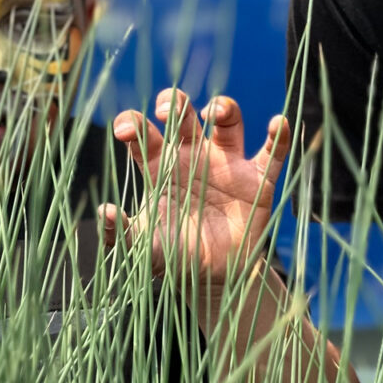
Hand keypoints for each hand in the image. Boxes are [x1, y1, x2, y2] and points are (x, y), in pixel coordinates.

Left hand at [103, 90, 290, 301]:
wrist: (212, 278)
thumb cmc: (173, 256)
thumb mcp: (145, 248)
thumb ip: (122, 233)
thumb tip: (105, 211)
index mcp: (160, 166)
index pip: (143, 133)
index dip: (132, 123)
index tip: (124, 129)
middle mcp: (193, 156)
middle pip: (184, 116)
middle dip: (175, 104)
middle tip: (167, 110)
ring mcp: (227, 165)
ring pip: (228, 123)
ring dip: (223, 108)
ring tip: (215, 111)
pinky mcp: (258, 181)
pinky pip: (272, 153)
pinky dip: (278, 137)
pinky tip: (276, 123)